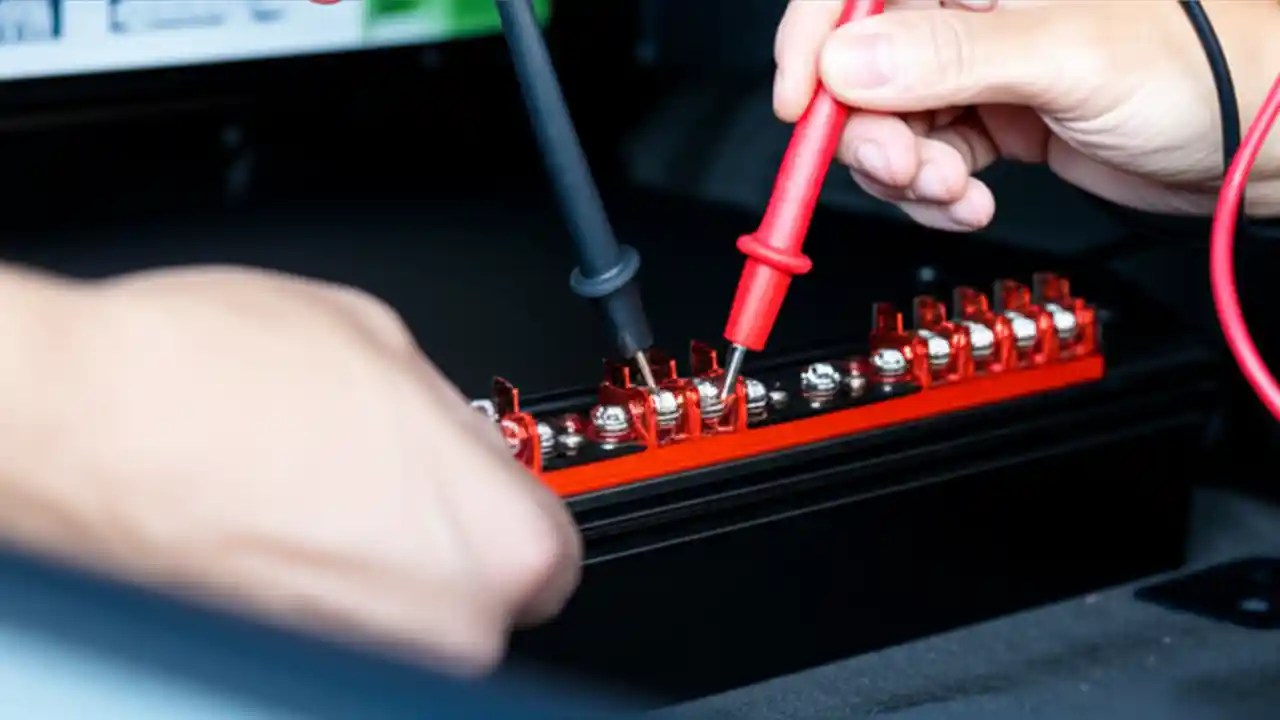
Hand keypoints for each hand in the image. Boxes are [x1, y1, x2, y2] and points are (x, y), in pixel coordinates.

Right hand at [2, 265, 579, 674]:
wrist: (82, 427)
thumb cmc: (210, 382)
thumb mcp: (384, 344)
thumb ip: (448, 415)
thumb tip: (451, 436)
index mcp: (502, 539)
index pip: (555, 550)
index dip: (506, 508)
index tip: (477, 493)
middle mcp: (446, 624)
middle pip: (483, 586)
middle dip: (446, 534)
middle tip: (388, 480)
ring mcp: (366, 660)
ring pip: (409, 611)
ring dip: (384, 559)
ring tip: (317, 491)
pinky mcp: (290, 671)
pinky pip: (343, 627)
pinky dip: (326, 585)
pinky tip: (281, 522)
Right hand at [774, 0, 1279, 230]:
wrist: (1254, 140)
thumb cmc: (1198, 64)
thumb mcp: (1065, 54)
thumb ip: (948, 56)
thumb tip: (847, 62)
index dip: (814, 42)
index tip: (803, 104)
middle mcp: (969, 13)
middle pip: (861, 70)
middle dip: (871, 132)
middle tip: (905, 169)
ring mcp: (978, 70)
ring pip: (890, 125)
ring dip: (908, 174)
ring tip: (955, 192)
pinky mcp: (992, 122)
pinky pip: (929, 162)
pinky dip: (938, 196)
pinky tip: (972, 202)